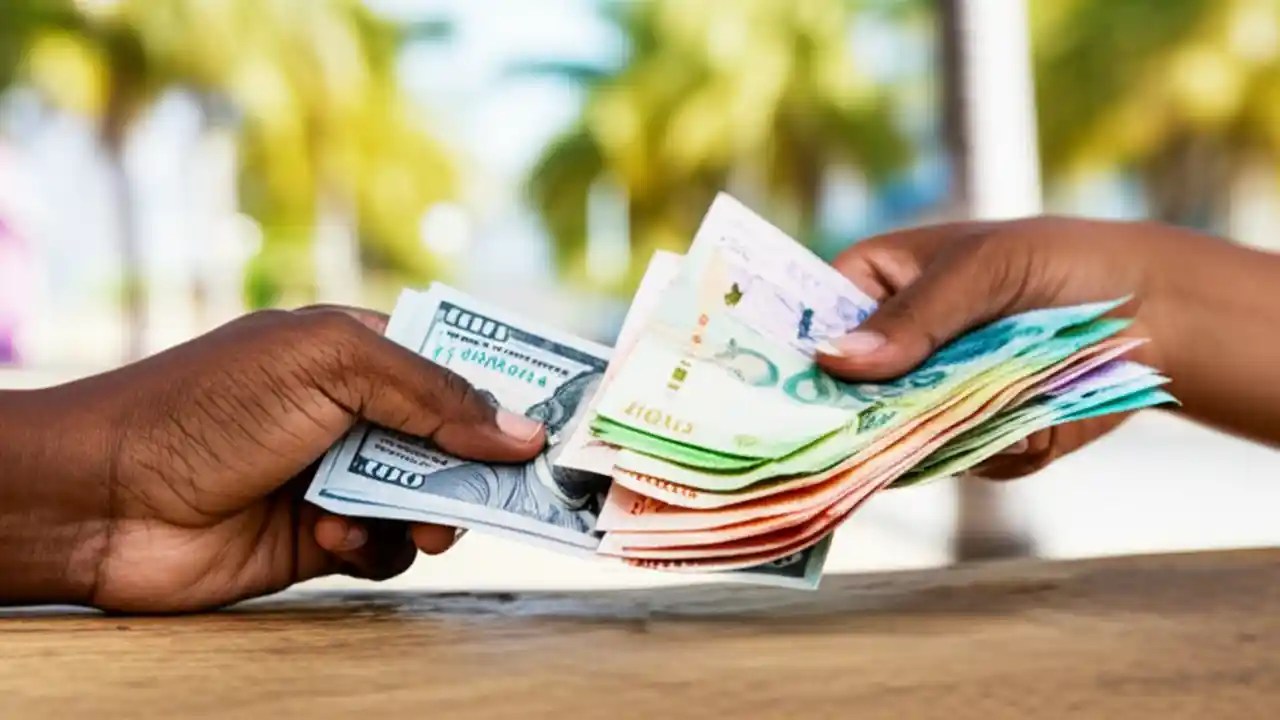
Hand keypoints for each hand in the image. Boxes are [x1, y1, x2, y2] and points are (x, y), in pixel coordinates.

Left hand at [0, 307, 544, 611]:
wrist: (108, 498)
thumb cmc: (213, 407)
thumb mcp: (331, 366)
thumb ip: (434, 394)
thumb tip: (524, 431)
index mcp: (356, 352)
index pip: (454, 364)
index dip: (507, 389)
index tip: (560, 418)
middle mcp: (351, 413)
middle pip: (453, 439)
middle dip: (479, 466)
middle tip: (508, 491)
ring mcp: (335, 476)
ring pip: (427, 500)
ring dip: (429, 514)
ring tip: (417, 525)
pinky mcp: (318, 538)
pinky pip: (385, 548)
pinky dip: (376, 547)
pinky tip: (336, 538)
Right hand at [816, 216, 1181, 478]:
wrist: (1150, 312)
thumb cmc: (1054, 263)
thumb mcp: (979, 272)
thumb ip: (914, 318)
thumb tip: (835, 361)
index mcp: (872, 289)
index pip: (807, 326)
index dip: (788, 359)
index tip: (773, 395)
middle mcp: (891, 352)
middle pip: (844, 399)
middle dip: (865, 418)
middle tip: (881, 425)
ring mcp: (929, 401)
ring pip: (901, 443)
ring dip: (945, 438)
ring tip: (1001, 410)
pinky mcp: (972, 440)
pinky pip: (961, 464)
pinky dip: (999, 448)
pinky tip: (1036, 422)